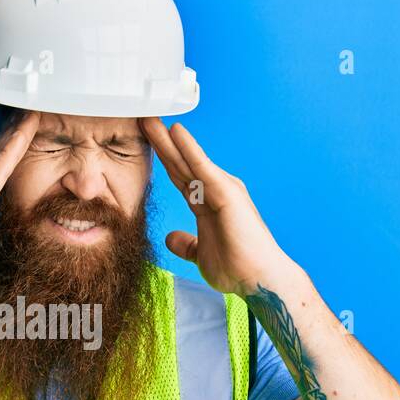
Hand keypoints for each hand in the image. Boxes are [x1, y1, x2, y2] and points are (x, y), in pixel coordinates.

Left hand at [140, 117, 283, 294]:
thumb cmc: (237, 268)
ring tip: (149, 118)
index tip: (143, 143)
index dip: (162, 159)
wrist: (258, 281)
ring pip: (188, 160)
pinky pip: (202, 167)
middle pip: (180, 163)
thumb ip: (187, 244)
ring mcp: (221, 189)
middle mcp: (214, 191)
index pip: (178, 176)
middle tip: (141, 119)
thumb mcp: (201, 255)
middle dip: (160, 142)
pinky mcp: (227, 192)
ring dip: (168, 139)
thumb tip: (170, 238)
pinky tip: (175, 131)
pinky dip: (189, 149)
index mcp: (207, 204)